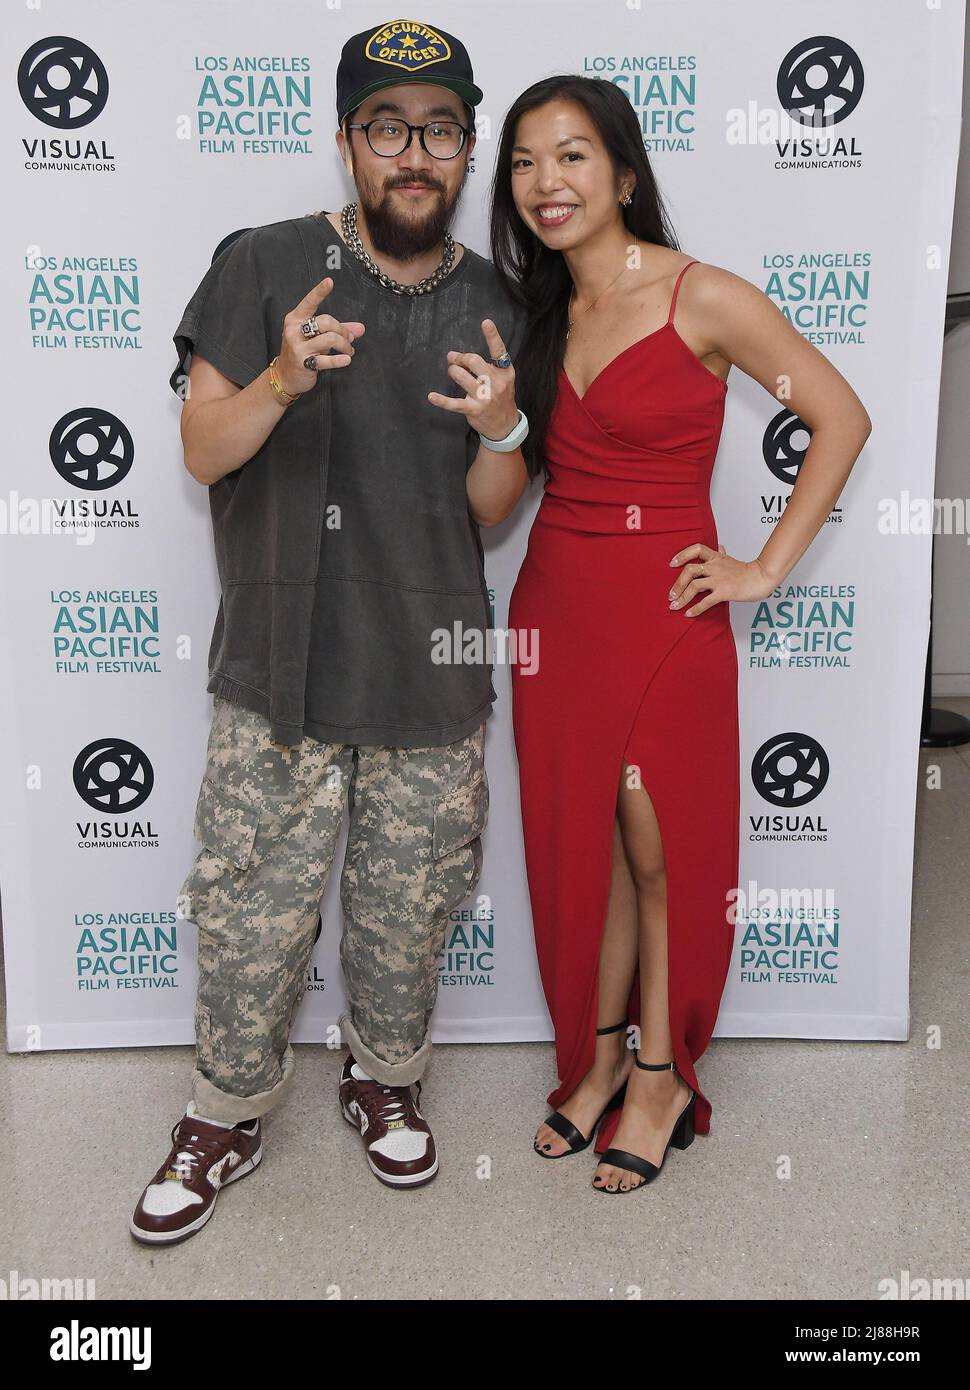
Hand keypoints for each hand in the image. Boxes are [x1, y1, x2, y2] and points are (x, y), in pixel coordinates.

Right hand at [276, 277, 364, 395]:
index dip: (319, 292)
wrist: (286, 375)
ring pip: (329, 339)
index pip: (309, 303)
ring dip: (344, 345)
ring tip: (349, 351)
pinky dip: (339, 360)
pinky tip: (346, 359)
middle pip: (325, 322)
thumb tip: (360, 329)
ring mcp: (298, 347)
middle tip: (349, 339)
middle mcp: (294, 331)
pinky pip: (325, 360)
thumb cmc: (303, 351)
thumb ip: (338, 330)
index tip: (330, 282)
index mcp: (295, 319)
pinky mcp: (303, 363)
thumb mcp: (318, 337)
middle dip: (342, 330)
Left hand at [427, 319, 517, 438]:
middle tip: (453, 358)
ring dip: (453, 371)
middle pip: (474, 361)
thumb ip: (486, 366)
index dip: (492, 336)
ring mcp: (485, 397)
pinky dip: (441, 400)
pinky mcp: (474, 409)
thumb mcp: (502, 379)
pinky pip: (454, 404)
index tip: (485, 322)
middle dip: (460, 358)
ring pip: (461, 376)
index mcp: (505, 372)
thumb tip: (458, 356)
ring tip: (453, 372)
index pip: (499, 351)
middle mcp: (496, 384)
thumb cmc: (500, 397)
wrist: (505, 425)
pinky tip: (432, 396)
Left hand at [668, 543, 774, 615]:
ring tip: (674, 606)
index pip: (696, 549)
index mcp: (716, 558)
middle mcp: (715, 567)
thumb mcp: (731, 559)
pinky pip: (706, 601)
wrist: (761, 578)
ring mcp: (719, 580)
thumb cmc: (747, 571)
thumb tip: (719, 546)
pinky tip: (688, 614)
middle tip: (670, 595)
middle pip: (690, 570)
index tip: (672, 563)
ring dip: (682, 597)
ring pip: (694, 586)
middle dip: (677, 584)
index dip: (682, 555)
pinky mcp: (724, 592)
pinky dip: (695, 609)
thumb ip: (722, 554)